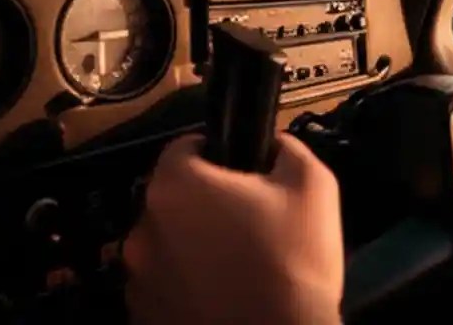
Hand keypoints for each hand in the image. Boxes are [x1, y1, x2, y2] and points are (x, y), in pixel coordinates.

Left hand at [123, 133, 343, 324]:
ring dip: (192, 250)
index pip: (182, 148)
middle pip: (172, 201)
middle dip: (203, 207)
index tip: (241, 172)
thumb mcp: (314, 185)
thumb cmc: (294, 260)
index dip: (214, 154)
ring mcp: (138, 280)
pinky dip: (186, 289)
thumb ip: (286, 149)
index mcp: (176, 186)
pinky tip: (223, 297)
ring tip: (236, 268)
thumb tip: (272, 144)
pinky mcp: (143, 318)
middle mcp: (143, 229)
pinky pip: (165, 290)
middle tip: (247, 224)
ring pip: (166, 248)